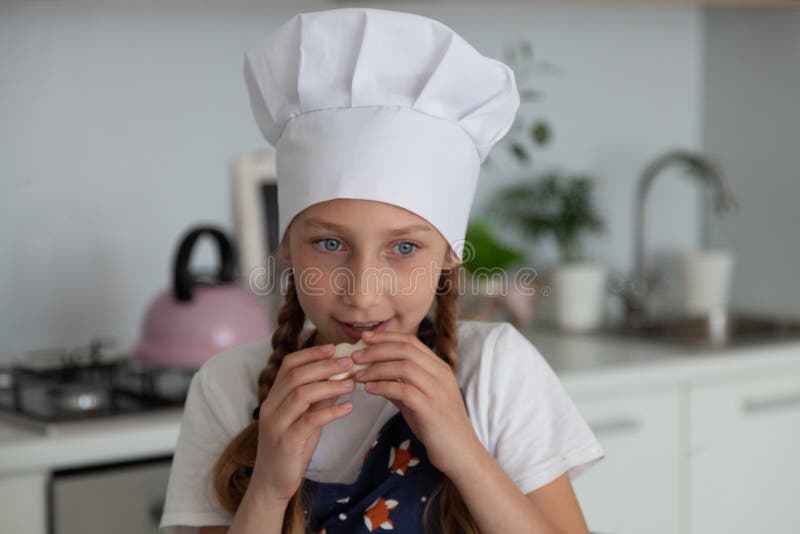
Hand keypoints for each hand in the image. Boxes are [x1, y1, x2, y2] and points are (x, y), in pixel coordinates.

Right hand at [251, 343, 356, 502]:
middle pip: (296, 375)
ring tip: (352, 383)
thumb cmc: (291, 448)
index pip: (288, 365)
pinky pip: (310, 420)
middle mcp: (271, 407)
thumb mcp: (306, 419)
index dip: (311, 353)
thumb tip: (341, 377)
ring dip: (330, 385)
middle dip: (325, 365)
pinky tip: (348, 407)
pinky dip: (331, 411)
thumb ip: (318, 399)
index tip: (333, 348)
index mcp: (274, 398)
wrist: (272, 484)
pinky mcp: (286, 442)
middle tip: (349, 361)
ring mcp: (276, 424)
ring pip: (301, 394)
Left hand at [352, 330, 480, 475]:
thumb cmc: (438, 428)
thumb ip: (401, 386)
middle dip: (377, 350)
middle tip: (356, 357)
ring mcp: (438, 391)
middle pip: (406, 350)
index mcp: (439, 368)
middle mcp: (441, 375)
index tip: (364, 338)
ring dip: (377, 368)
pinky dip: (383, 387)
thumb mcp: (419, 402)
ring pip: (404, 367)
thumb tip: (375, 376)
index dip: (386, 337)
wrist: (461, 454)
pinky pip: (404, 390)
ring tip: (359, 375)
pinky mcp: (432, 409)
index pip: (411, 342)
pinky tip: (369, 390)